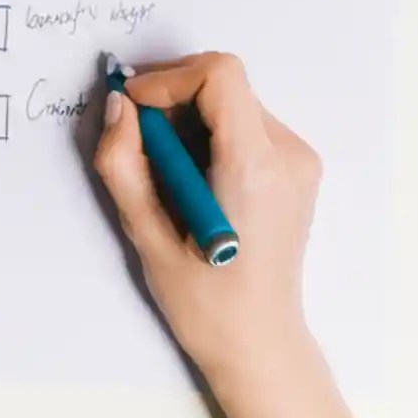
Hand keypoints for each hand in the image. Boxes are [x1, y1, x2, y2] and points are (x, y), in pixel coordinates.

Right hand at [95, 52, 376, 417]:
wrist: (259, 341)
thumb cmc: (205, 304)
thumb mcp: (147, 237)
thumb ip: (124, 164)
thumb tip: (118, 107)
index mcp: (254, 168)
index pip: (220, 75)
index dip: (168, 78)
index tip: (134, 107)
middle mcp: (288, 155)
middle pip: (226, 86)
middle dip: (174, 98)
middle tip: (137, 138)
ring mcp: (299, 161)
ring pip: (235, 103)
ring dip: (191, 119)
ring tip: (165, 170)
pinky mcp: (298, 170)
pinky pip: (249, 126)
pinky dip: (212, 134)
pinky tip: (193, 179)